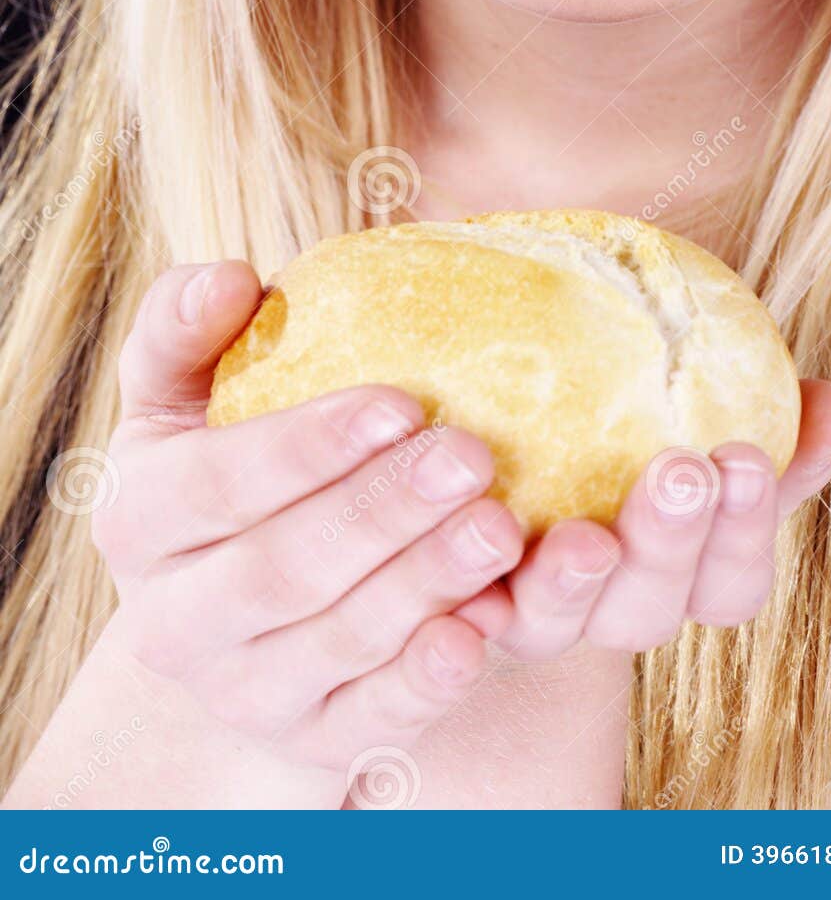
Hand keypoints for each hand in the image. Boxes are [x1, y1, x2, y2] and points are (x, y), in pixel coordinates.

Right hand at [94, 260, 525, 775]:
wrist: (251, 597)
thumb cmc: (235, 458)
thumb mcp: (190, 388)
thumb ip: (187, 323)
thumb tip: (229, 279)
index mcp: (139, 517)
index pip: (217, 483)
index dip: (308, 445)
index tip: (402, 400)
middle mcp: (174, 622)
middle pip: (281, 569)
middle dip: (382, 512)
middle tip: (472, 456)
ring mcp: (243, 691)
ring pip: (337, 643)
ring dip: (424, 585)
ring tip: (501, 528)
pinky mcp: (313, 741)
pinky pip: (372, 720)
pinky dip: (428, 680)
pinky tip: (485, 629)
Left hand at [455, 380, 830, 660]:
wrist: (490, 430)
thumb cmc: (616, 414)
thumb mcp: (687, 402)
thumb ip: (762, 409)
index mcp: (682, 575)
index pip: (730, 582)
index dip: (742, 531)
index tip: (741, 456)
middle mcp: (609, 611)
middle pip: (648, 610)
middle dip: (671, 545)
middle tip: (681, 471)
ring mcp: (529, 616)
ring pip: (555, 625)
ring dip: (573, 582)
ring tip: (584, 535)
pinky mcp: (452, 606)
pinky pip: (457, 614)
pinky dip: (467, 595)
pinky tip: (475, 536)